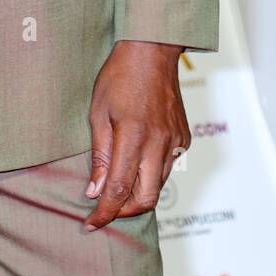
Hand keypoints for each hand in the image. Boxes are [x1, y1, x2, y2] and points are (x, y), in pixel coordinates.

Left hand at [83, 40, 187, 230]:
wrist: (152, 51)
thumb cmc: (120, 75)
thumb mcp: (98, 111)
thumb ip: (99, 154)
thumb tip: (95, 190)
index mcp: (134, 136)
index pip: (118, 189)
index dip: (104, 212)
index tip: (91, 224)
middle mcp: (159, 143)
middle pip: (146, 198)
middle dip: (124, 210)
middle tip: (105, 208)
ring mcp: (175, 141)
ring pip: (158, 185)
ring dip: (138, 193)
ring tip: (117, 186)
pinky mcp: (184, 137)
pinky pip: (168, 167)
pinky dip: (151, 173)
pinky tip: (137, 162)